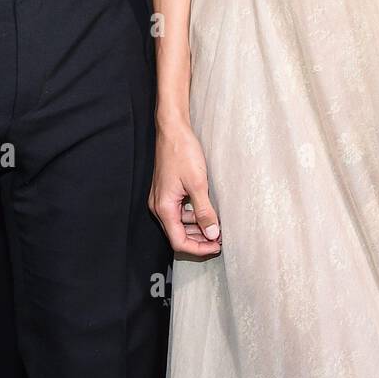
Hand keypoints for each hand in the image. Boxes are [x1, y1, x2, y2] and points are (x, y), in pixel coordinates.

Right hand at [150, 117, 221, 257]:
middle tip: (219, 239)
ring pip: (179, 223)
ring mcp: (161, 198)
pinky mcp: (166, 191)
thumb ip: (204, 211)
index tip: (216, 246)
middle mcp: (159, 206)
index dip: (198, 248)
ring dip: (196, 228)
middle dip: (199, 240)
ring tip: (215, 226)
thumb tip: (212, 234)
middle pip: (177, 235)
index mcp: (164, 207)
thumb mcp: (197, 183)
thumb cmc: (182, 152)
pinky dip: (192, 216)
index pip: (178, 241)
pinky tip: (206, 211)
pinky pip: (178, 211)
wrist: (173, 129)